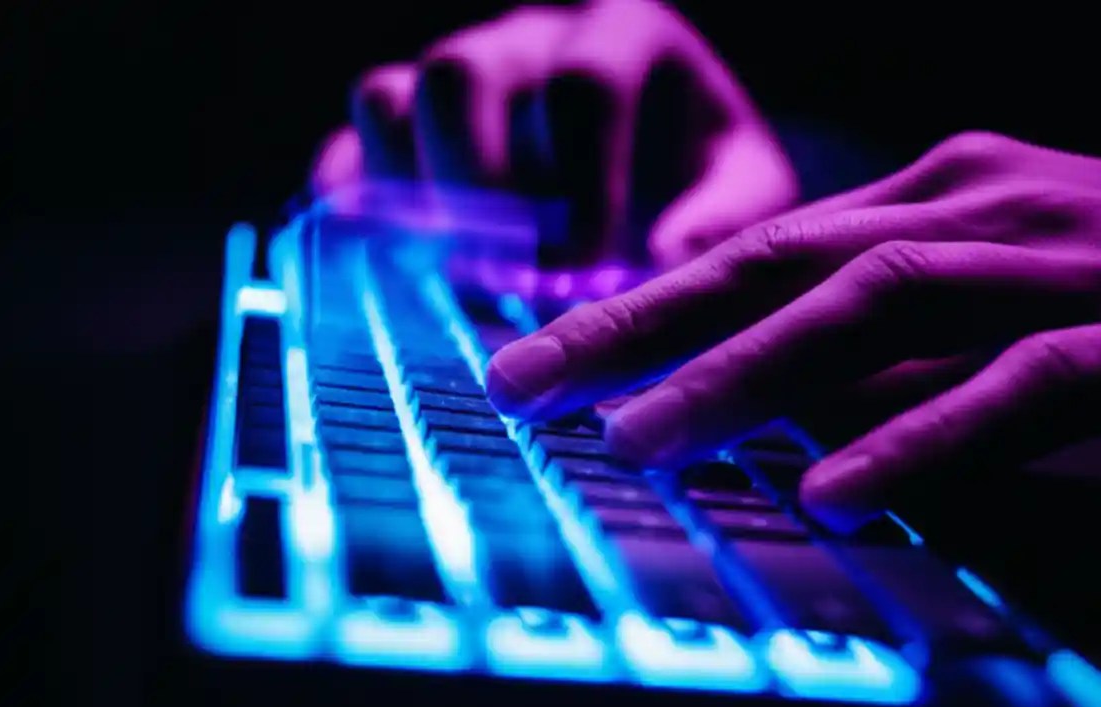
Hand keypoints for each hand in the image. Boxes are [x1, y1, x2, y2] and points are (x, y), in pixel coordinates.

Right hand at [309, 0, 797, 266]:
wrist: (670, 172)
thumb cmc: (710, 179)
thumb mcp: (746, 194)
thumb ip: (720, 223)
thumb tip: (662, 263)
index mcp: (622, 35)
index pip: (582, 86)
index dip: (579, 183)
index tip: (584, 276)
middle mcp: (531, 40)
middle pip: (460, 73)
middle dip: (471, 184)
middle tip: (498, 277)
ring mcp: (462, 80)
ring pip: (389, 99)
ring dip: (406, 199)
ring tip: (447, 275)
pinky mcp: (412, 131)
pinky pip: (353, 149)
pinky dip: (359, 213)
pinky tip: (398, 272)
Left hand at [484, 131, 1100, 530]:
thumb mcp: (1004, 300)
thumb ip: (895, 346)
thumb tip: (773, 410)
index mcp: (944, 190)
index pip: (761, 245)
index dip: (644, 303)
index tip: (543, 356)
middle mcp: (988, 205)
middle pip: (783, 261)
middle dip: (643, 327)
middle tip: (526, 385)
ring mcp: (1070, 263)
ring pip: (880, 309)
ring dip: (749, 377)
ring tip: (641, 437)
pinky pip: (1021, 390)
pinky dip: (922, 438)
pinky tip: (838, 491)